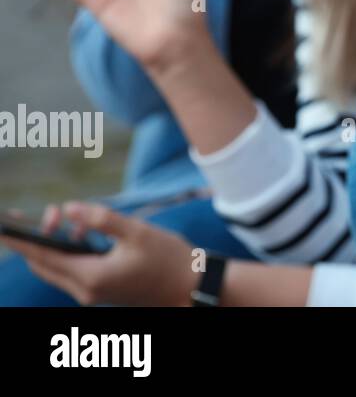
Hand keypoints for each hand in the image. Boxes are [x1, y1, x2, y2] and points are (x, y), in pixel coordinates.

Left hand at [0, 203, 196, 305]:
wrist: (192, 288)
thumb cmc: (169, 259)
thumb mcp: (137, 232)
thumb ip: (101, 218)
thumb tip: (68, 208)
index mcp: (90, 276)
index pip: (42, 256)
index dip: (21, 239)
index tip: (6, 224)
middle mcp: (85, 290)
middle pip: (44, 265)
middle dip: (39, 237)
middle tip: (52, 211)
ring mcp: (92, 294)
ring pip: (56, 269)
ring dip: (56, 244)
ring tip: (69, 219)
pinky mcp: (101, 291)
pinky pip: (72, 272)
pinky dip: (71, 252)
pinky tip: (86, 234)